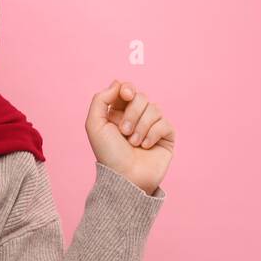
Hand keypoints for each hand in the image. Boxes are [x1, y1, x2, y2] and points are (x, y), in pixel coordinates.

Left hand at [84, 80, 174, 195]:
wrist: (125, 177)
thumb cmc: (108, 154)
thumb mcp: (94, 125)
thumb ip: (100, 100)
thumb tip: (118, 83)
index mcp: (118, 112)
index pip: (127, 89)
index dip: (127, 89)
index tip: (125, 95)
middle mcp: (135, 117)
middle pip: (141, 97)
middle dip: (132, 113)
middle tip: (124, 132)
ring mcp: (152, 126)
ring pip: (154, 108)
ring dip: (141, 126)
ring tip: (133, 143)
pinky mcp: (166, 136)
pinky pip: (164, 123)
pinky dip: (153, 133)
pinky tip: (145, 146)